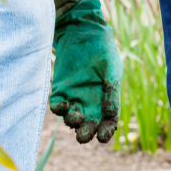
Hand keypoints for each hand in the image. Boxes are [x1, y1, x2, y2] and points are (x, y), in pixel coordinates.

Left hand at [49, 0, 121, 143]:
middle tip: (84, 135)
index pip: (108, 121)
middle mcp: (92, 102)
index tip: (102, 136)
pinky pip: (57, 106)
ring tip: (76, 116)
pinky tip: (63, 106)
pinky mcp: (60, 90)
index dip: (106, 131)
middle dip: (86, 132)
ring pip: (72, 118)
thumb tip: (110, 113)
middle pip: (89, 125)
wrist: (84, 34)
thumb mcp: (112, 69)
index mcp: (108, 100)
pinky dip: (59, 109)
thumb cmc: (103, 51)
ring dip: (73, 122)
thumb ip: (111, 89)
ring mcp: (75, 97)